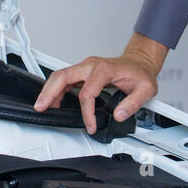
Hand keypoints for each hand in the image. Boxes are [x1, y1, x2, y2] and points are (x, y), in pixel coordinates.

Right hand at [31, 33, 167, 134]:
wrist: (139, 62)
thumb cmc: (140, 74)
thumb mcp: (146, 89)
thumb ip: (133, 103)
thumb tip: (119, 115)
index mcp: (105, 69)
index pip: (87, 92)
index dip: (86, 112)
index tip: (91, 125)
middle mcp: (92, 65)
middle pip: (63, 76)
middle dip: (50, 92)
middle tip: (41, 107)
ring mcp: (86, 67)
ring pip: (60, 75)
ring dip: (49, 90)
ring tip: (43, 106)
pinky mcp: (83, 71)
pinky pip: (65, 78)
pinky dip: (56, 89)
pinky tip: (54, 101)